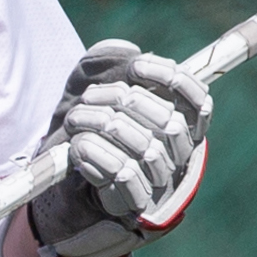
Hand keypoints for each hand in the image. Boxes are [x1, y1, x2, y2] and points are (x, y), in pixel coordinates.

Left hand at [28, 40, 212, 256]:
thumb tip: (129, 53)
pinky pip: (124, 174)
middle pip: (169, 122)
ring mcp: (157, 182)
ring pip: (145, 147)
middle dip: (123, 100)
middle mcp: (176, 155)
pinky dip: (96, 155)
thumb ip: (109, 61)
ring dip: (101, 125)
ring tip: (74, 120)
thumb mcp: (91, 83)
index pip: (199, 102)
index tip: (137, 66)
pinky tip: (78, 147)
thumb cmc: (83, 123)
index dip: (174, 80)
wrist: (57, 173)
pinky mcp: (133, 204)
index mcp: (177, 125)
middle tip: (88, 97)